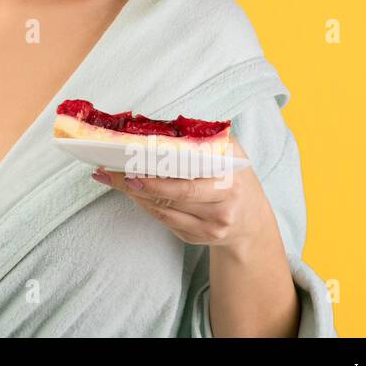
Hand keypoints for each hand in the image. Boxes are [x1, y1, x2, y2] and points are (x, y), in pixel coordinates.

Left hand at [91, 134, 273, 251]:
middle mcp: (223, 206)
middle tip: (114, 174)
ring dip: (136, 195)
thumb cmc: (234, 178)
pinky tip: (131, 192)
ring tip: (112, 178)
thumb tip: (161, 127)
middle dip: (140, 184)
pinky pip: (166, 222)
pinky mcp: (199, 239)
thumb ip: (204, 140)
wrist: (252, 221)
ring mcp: (211, 227)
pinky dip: (146, 206)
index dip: (160, 173)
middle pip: (174, 196)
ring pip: (165, 211)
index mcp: (229, 179)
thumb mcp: (230, 153)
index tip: (134, 164)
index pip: (189, 176)